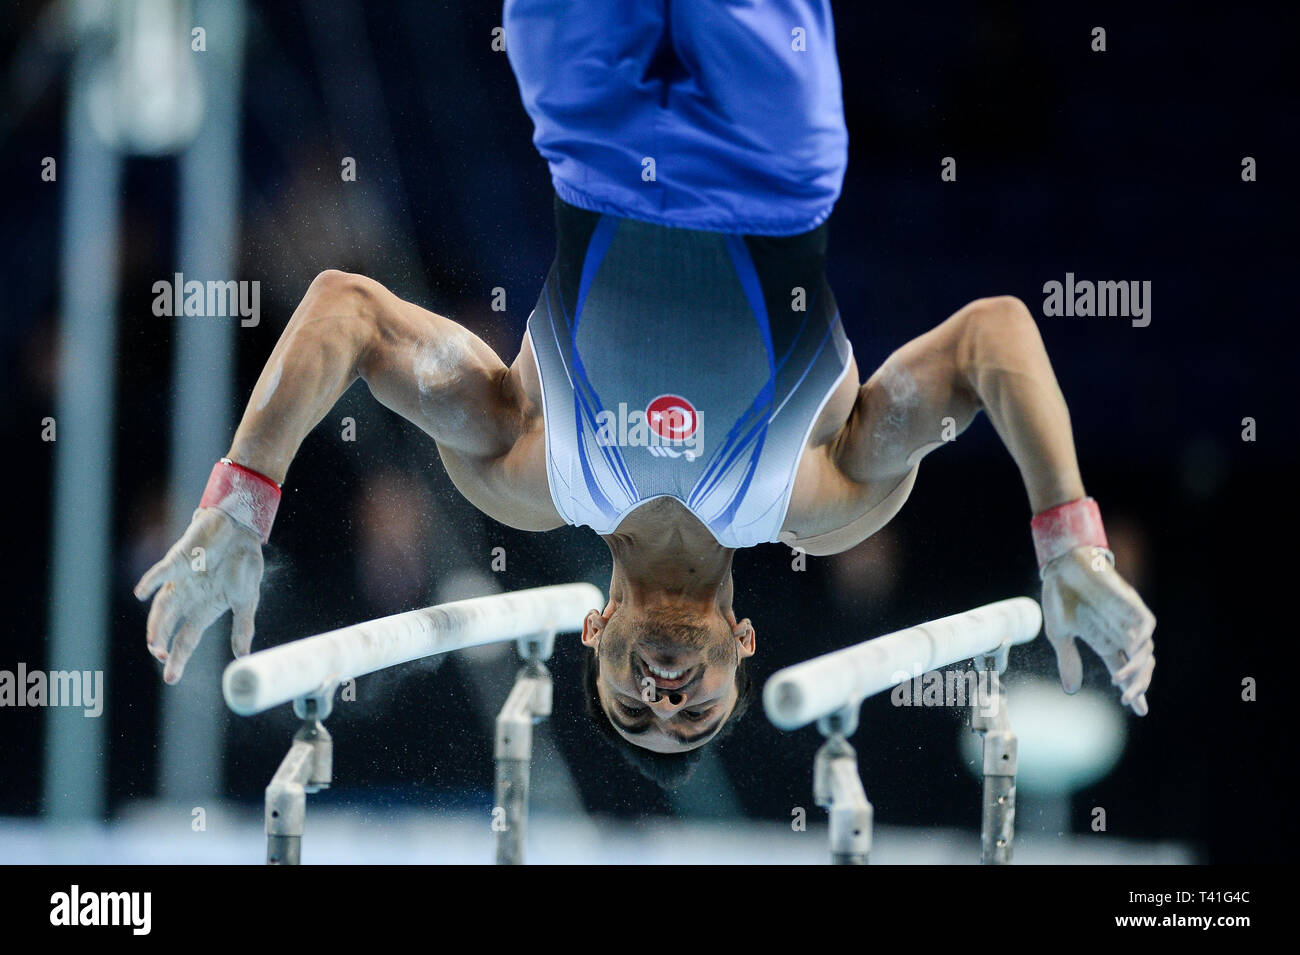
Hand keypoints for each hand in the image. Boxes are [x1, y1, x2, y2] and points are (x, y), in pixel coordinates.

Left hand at [133, 507, 263, 683]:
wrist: (241, 530)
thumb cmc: (244, 563)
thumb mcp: (247, 599)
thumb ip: (242, 626)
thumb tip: (243, 655)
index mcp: (204, 609)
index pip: (186, 639)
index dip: (177, 658)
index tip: (170, 679)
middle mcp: (187, 598)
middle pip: (169, 626)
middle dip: (162, 644)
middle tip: (160, 657)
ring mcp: (180, 580)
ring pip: (162, 606)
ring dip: (156, 623)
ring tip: (154, 640)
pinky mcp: (178, 561)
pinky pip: (161, 573)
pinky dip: (150, 582)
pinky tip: (141, 594)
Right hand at [1041, 546, 1155, 714]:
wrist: (1061, 566)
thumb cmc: (1059, 597)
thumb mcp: (1059, 634)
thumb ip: (1068, 660)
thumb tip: (1071, 690)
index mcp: (1103, 641)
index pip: (1124, 670)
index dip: (1134, 689)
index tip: (1140, 710)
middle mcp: (1119, 633)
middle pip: (1139, 665)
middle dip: (1137, 684)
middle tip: (1128, 700)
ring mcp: (1126, 619)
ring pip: (1145, 649)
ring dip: (1137, 667)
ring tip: (1121, 679)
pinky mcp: (1130, 604)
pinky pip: (1147, 624)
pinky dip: (1143, 639)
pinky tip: (1132, 650)